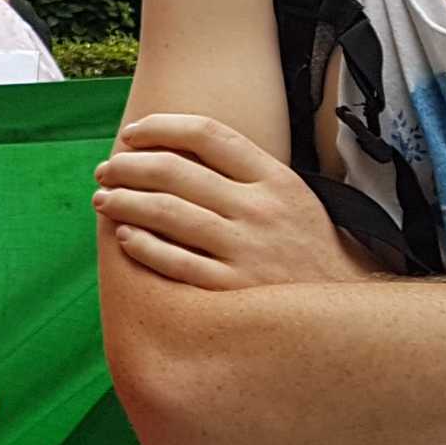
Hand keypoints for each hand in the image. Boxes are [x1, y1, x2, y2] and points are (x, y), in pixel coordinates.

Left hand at [96, 113, 383, 290]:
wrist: (342, 317)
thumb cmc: (305, 251)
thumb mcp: (293, 199)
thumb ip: (245, 173)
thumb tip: (176, 148)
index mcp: (276, 180)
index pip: (208, 134)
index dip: (160, 127)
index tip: (131, 134)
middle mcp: (260, 211)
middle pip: (175, 172)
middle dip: (128, 166)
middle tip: (105, 169)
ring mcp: (245, 252)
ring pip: (166, 213)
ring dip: (123, 201)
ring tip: (103, 198)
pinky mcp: (231, 292)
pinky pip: (173, 262)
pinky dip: (142, 245)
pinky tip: (124, 235)